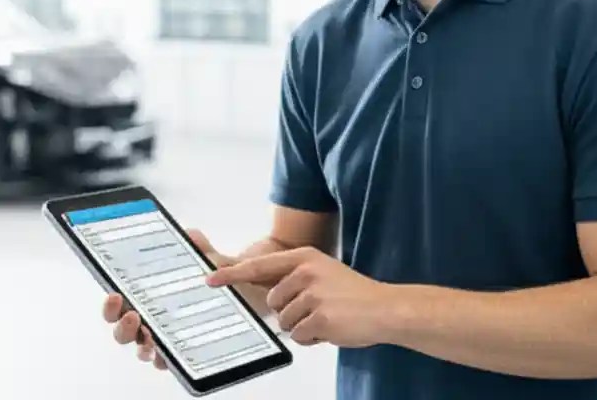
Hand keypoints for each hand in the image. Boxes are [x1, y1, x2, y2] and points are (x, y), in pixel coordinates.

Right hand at [102, 229, 233, 370]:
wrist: (245, 297)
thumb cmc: (215, 282)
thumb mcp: (207, 261)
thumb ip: (199, 247)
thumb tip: (190, 235)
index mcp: (144, 298)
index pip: (118, 305)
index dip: (111, 304)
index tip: (114, 294)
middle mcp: (149, 322)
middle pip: (123, 331)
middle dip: (122, 326)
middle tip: (134, 314)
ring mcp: (164, 340)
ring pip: (141, 350)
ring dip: (141, 345)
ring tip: (151, 335)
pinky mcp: (181, 354)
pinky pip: (167, 362)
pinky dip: (165, 359)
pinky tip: (169, 353)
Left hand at [207, 247, 393, 348]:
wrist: (385, 309)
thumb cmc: (353, 294)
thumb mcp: (322, 272)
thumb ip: (294, 277)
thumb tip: (266, 291)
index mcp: (304, 258)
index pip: (259, 266)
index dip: (233, 274)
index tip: (211, 279)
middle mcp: (305, 272)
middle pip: (273, 302)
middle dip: (291, 312)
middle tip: (318, 309)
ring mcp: (312, 295)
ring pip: (286, 322)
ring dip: (303, 326)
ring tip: (328, 317)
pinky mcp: (319, 318)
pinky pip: (300, 336)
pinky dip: (313, 338)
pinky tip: (331, 328)